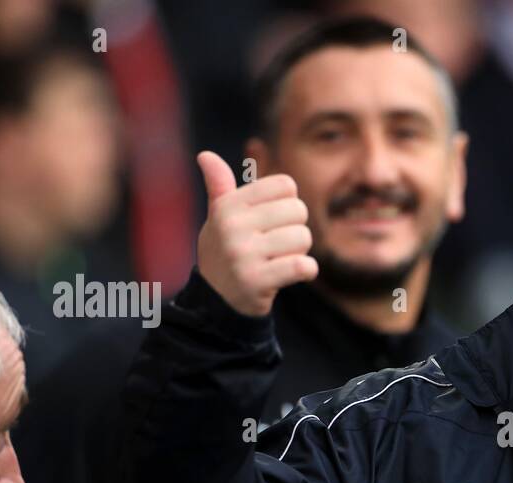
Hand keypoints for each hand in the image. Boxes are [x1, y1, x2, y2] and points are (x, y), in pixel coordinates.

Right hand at [195, 150, 318, 316]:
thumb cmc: (225, 250)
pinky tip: (295, 273)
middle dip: (295, 228)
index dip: (288, 203)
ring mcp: (243, 254)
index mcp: (228, 205)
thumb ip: (219, 185)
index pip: (285, 184)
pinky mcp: (257, 281)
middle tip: (278, 244)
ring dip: (300, 252)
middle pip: (298, 210)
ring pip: (303, 238)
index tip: (273, 220)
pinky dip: (307, 270)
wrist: (217, 298)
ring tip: (280, 259)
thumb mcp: (219, 216)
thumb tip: (205, 155)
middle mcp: (232, 226)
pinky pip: (303, 266)